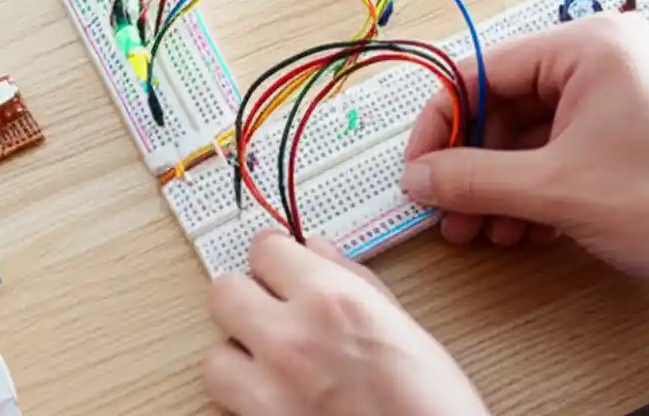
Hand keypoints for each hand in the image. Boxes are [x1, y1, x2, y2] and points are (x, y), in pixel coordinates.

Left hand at [204, 231, 487, 415]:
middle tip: (271, 312)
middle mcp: (290, 339)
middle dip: (247, 298)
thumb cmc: (434, 408)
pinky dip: (246, 403)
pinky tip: (280, 403)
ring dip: (240, 358)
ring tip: (274, 369)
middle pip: (224, 291)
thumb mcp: (404, 328)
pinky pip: (227, 406)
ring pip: (215, 355)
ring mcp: (266, 392)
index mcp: (331, 302)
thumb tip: (316, 253)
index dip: (274, 256)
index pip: (264, 248)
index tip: (280, 265)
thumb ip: (350, 281)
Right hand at [402, 13, 648, 296]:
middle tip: (445, 208)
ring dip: (494, 185)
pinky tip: (515, 229)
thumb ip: (471, 178)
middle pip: (501, 104)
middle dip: (470, 165)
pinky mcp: (618, 129)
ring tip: (479, 229)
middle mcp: (602, 57)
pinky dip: (526, 189)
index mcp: (590, 45)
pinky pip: (550, 150)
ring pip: (523, 134)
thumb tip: (417, 176)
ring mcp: (612, 93)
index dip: (441, 123)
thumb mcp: (550, 190)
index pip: (483, 71)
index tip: (417, 167)